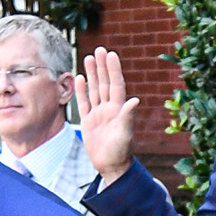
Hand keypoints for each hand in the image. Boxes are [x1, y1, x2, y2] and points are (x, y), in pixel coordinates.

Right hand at [74, 48, 140, 182]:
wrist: (111, 166)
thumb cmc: (120, 152)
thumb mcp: (124, 134)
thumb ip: (127, 117)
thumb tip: (135, 100)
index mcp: (119, 110)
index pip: (116, 85)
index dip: (113, 70)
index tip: (111, 54)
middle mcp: (109, 109)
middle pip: (105, 83)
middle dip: (102, 66)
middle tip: (99, 49)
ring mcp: (99, 114)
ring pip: (95, 89)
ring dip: (92, 74)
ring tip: (89, 57)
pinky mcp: (89, 121)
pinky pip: (84, 102)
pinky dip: (82, 90)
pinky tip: (80, 78)